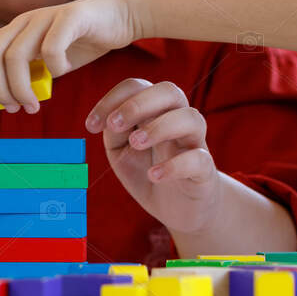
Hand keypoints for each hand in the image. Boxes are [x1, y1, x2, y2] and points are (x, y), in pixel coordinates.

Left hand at [0, 0, 140, 111]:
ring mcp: (45, 17)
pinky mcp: (70, 17)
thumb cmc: (80, 43)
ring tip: (33, 104)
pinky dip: (54, 67)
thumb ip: (28, 76)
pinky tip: (63, 71)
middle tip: (13, 108)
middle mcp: (24, 22)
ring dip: (20, 88)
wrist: (118, 17)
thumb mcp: (47, 63)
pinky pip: (51, 47)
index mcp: (14, 32)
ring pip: (14, 55)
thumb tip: (5, 102)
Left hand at [88, 79, 220, 233]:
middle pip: (169, 91)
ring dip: (159, 127)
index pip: (138, 87)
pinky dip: (175, 165)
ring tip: (136, 144)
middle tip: (114, 125)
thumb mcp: (121, 151)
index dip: (112, 99)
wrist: (179, 208)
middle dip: (138, 104)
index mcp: (155, 111)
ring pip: (191, 117)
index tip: (90, 126)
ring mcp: (195, 143)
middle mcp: (178, 120)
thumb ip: (115, 132)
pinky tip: (154, 175)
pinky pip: (198, 159)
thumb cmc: (148, 170)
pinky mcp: (205, 171)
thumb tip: (110, 120)